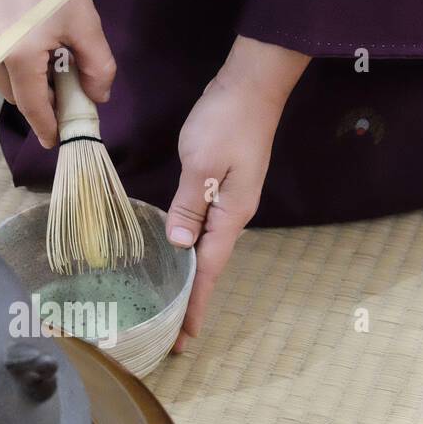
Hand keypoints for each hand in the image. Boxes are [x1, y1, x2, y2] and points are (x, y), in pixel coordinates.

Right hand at [0, 0, 115, 146]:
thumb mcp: (85, 21)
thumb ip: (96, 67)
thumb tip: (96, 99)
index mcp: (18, 54)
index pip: (32, 106)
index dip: (46, 127)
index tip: (55, 141)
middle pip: (14, 93)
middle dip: (36, 94)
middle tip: (59, 83)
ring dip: (19, 73)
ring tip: (39, 45)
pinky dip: (2, 53)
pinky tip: (16, 25)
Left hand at [167, 37, 308, 350]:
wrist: (252, 84)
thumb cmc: (227, 120)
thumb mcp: (202, 162)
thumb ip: (189, 204)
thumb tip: (180, 244)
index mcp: (230, 215)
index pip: (207, 270)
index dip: (194, 305)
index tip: (184, 338)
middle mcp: (233, 215)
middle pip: (209, 268)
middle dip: (191, 302)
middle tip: (172, 336)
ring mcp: (229, 202)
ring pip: (206, 250)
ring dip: (189, 279)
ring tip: (171, 306)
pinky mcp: (222, 188)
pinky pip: (203, 230)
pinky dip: (189, 251)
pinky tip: (176, 257)